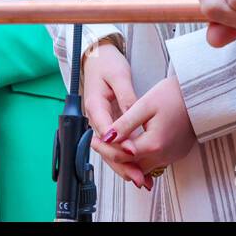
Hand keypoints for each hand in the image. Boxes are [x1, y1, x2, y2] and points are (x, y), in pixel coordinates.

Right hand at [81, 41, 148, 188]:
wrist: (98, 56)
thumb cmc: (107, 63)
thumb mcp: (119, 76)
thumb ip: (126, 98)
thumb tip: (132, 118)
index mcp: (94, 106)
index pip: (105, 131)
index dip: (119, 144)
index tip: (134, 151)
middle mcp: (94, 117)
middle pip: (106, 148)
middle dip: (123, 164)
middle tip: (139, 177)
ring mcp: (100, 122)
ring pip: (110, 150)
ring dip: (125, 166)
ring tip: (142, 179)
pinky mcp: (108, 124)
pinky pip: (116, 144)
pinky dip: (127, 157)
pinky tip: (140, 167)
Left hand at [104, 75, 196, 183]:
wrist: (201, 95)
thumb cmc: (174, 95)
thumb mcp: (145, 104)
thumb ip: (125, 123)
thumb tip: (107, 137)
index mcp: (154, 144)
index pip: (120, 155)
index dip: (104, 148)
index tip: (93, 138)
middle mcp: (163, 156)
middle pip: (130, 167)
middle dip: (112, 157)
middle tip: (98, 144)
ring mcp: (171, 157)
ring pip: (141, 168)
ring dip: (126, 160)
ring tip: (112, 144)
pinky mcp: (176, 154)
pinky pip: (153, 163)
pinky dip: (139, 158)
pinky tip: (131, 147)